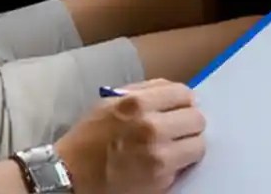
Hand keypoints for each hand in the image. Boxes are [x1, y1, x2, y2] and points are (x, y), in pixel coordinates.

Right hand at [54, 79, 206, 193]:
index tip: (179, 106)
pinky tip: (163, 160)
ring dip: (188, 145)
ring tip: (173, 146)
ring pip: (198, 145)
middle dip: (188, 123)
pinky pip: (186, 167)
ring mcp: (159, 156)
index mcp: (137, 103)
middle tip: (178, 128)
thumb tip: (172, 91)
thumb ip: (142, 92)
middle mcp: (152, 128)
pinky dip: (178, 164)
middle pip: (197, 119)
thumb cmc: (88, 137)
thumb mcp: (109, 102)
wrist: (72, 174)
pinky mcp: (162, 179)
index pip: (183, 94)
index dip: (183, 100)